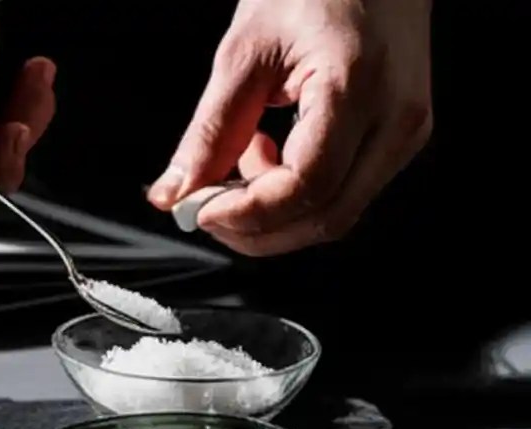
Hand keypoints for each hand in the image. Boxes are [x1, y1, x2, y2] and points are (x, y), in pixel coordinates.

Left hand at [146, 0, 433, 255]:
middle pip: (326, 217)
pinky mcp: (397, 138)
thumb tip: (174, 192)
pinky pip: (343, 192)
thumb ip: (210, 130)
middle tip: (204, 202)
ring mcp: (405, 133)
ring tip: (237, 162)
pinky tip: (267, 155)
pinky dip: (294, 195)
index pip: (305, 187)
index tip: (196, 208)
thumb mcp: (245, 51)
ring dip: (273, 212)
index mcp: (358, 89)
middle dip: (255, 227)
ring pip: (335, 214)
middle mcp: (396, 121)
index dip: (246, 212)